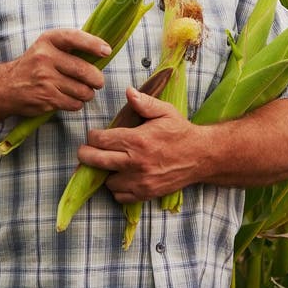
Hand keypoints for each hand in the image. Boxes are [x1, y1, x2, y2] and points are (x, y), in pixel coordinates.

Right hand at [4, 28, 110, 116]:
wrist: (6, 86)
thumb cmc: (34, 65)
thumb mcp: (47, 47)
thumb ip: (70, 46)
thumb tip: (103, 51)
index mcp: (48, 40)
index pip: (75, 38)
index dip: (93, 44)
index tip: (107, 51)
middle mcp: (45, 58)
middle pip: (84, 70)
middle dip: (97, 79)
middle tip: (97, 82)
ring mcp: (45, 79)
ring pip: (82, 90)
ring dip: (87, 94)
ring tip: (82, 91)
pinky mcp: (46, 98)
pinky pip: (74, 104)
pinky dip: (77, 103)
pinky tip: (70, 99)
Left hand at [77, 86, 194, 201]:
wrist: (201, 156)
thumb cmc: (180, 132)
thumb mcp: (165, 111)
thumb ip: (144, 102)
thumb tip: (128, 91)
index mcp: (138, 140)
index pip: (101, 140)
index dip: (93, 136)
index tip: (94, 135)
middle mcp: (136, 162)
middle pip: (96, 161)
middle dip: (86, 154)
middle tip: (85, 150)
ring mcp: (140, 181)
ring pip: (107, 181)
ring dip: (105, 172)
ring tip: (110, 163)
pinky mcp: (146, 194)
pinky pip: (120, 196)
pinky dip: (117, 188)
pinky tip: (122, 176)